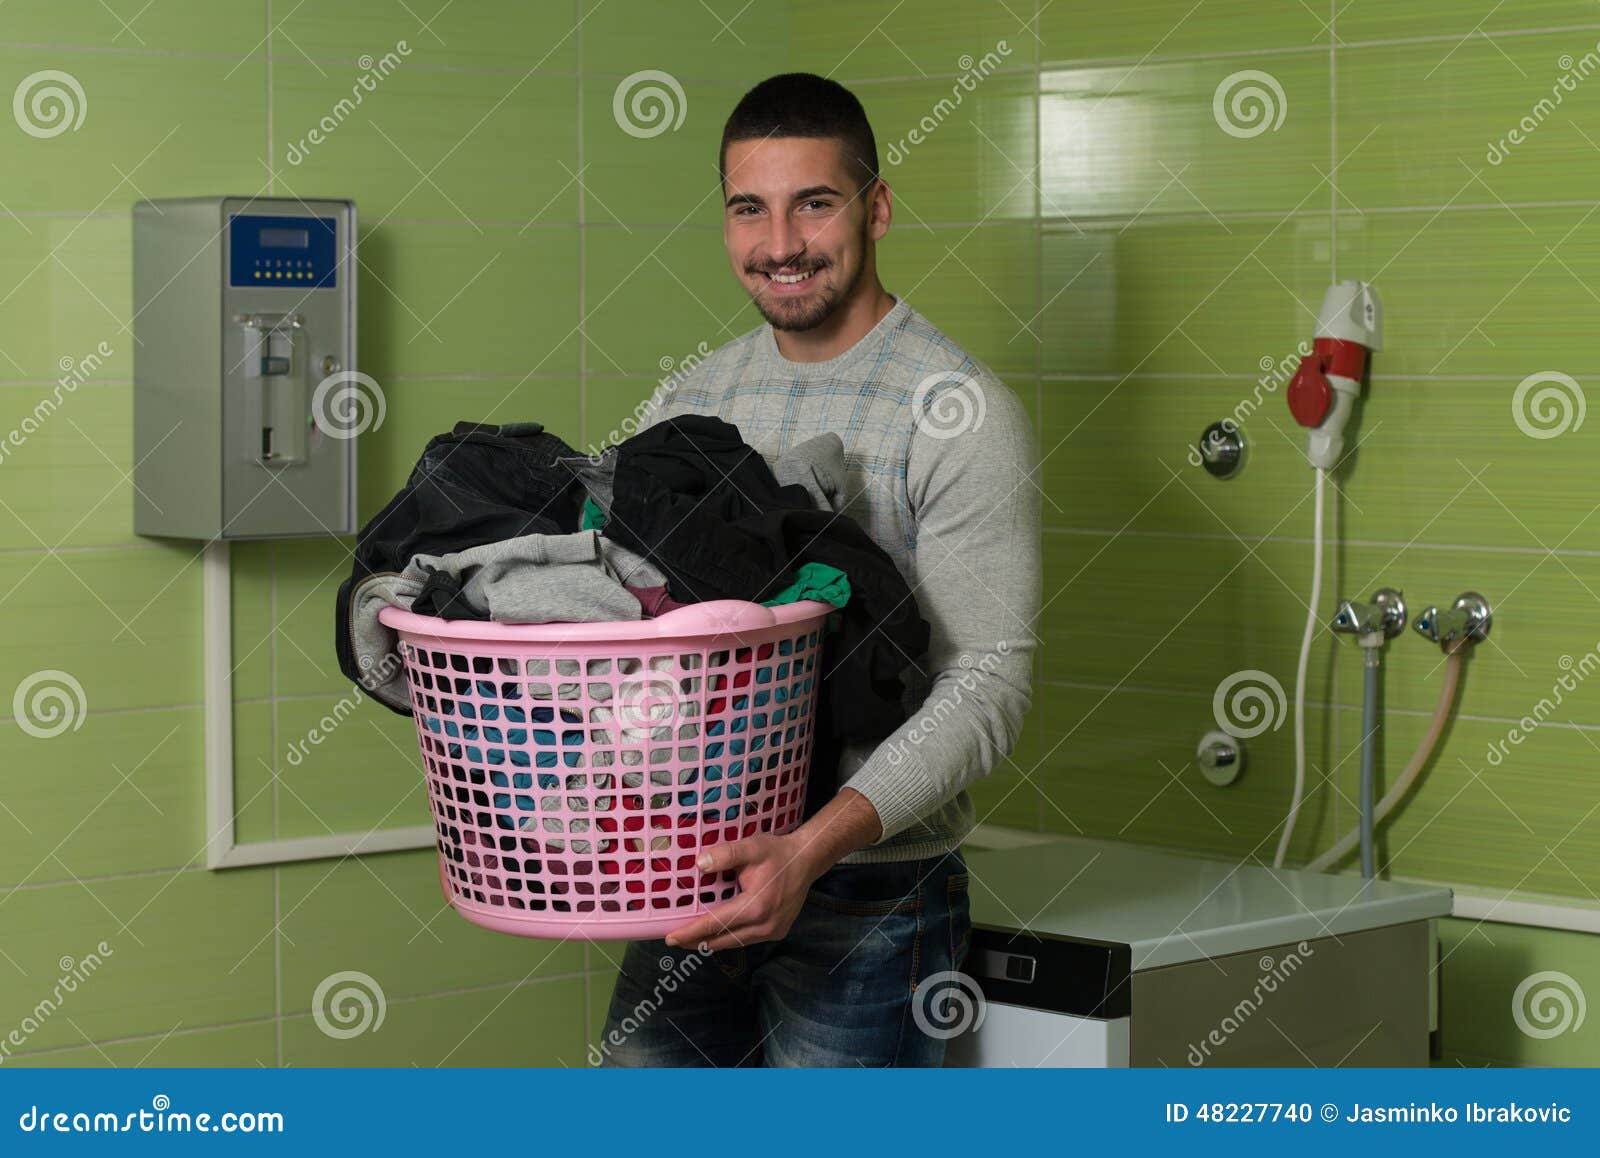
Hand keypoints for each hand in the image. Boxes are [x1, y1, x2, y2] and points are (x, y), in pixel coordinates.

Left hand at [663, 833, 823, 951]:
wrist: (807, 861)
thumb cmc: (778, 853)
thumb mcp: (751, 847)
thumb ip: (725, 854)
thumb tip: (699, 864)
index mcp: (756, 907)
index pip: (715, 924)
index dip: (691, 932)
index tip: (670, 937)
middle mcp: (764, 925)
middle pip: (722, 940)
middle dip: (696, 941)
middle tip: (674, 939)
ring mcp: (772, 931)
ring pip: (734, 942)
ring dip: (712, 941)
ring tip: (692, 937)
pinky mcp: (777, 932)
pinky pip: (746, 939)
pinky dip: (728, 937)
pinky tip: (717, 932)